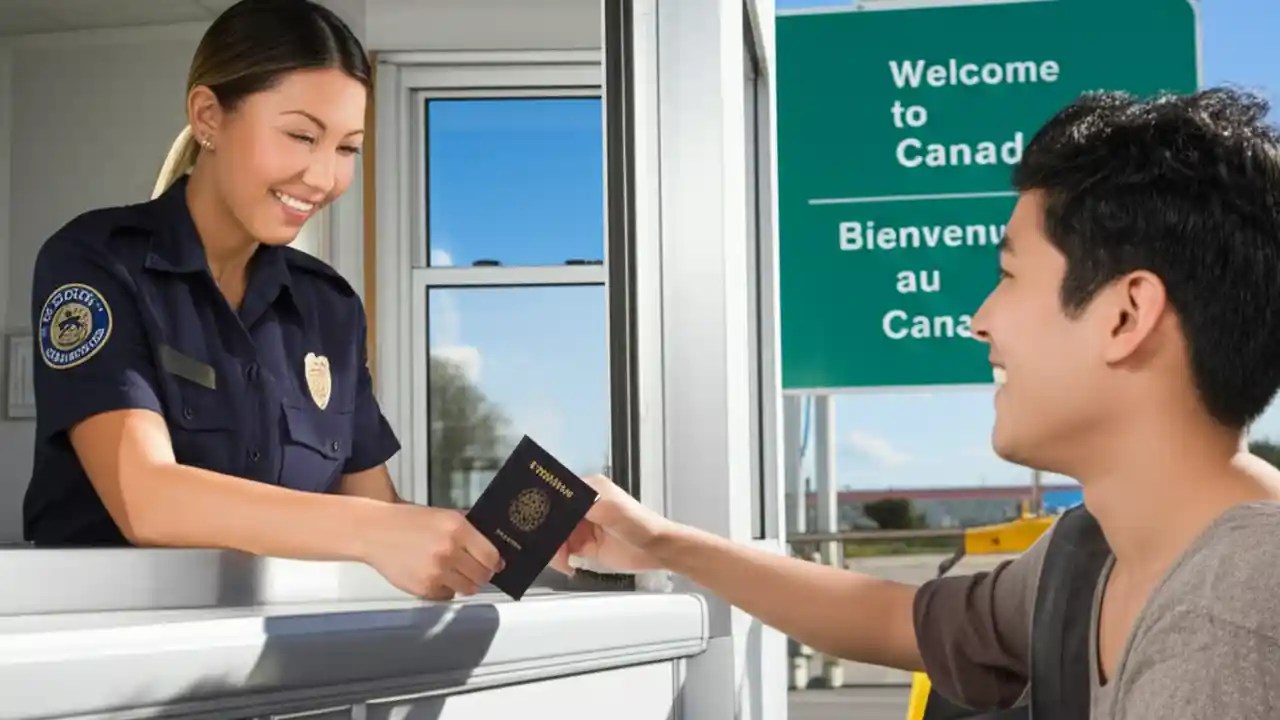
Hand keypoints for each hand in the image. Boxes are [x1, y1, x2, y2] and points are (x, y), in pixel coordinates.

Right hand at [361, 503, 502, 600]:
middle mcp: (450, 550)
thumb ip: (468, 530)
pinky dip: (446, 589)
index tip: (495, 564)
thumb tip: (492, 547)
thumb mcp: (444, 515)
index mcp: (458, 528)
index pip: (491, 555)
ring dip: (466, 584)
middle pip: (482, 575)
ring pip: (468, 589)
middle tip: (476, 570)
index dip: (495, 562)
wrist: (375, 532)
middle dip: (482, 574)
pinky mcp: (424, 587)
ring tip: (455, 574)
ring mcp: (437, 571)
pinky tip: (436, 576)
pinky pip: (447, 595)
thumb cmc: (409, 521)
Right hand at [550, 474, 671, 575]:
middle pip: (552, 517)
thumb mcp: (611, 508)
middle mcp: (582, 507)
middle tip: (544, 544)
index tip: (534, 517)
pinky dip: (559, 559)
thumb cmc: (639, 523)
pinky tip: (566, 564)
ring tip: (560, 559)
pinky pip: (562, 551)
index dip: (544, 504)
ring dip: (552, 548)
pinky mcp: (583, 546)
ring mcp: (582, 527)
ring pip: (555, 536)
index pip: (557, 492)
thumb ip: (584, 504)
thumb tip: (559, 504)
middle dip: (545, 531)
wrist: (655, 550)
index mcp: (588, 489)